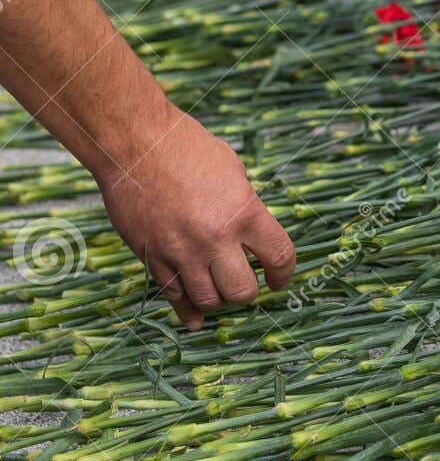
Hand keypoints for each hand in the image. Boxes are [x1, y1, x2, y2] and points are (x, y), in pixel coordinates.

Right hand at [96, 105, 295, 329]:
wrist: (133, 143)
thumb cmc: (187, 147)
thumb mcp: (233, 171)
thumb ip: (245, 207)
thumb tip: (252, 236)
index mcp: (245, 212)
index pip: (279, 258)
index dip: (284, 275)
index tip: (279, 280)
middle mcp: (215, 237)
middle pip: (243, 291)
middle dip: (249, 293)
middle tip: (246, 284)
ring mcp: (181, 250)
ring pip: (208, 300)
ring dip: (218, 300)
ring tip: (219, 290)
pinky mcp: (151, 255)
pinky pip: (173, 295)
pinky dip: (186, 309)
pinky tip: (194, 316)